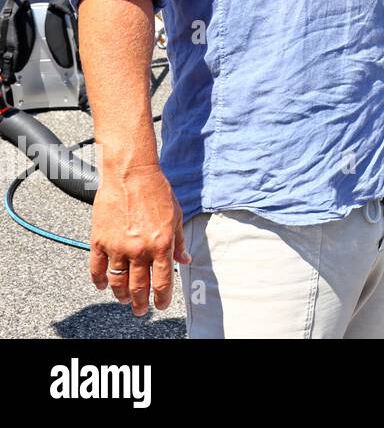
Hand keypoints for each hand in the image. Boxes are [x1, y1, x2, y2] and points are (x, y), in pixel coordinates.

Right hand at [88, 163, 190, 315]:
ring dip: (120, 295)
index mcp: (162, 245)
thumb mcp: (176, 216)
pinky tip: (103, 285)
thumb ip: (178, 242)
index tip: (160, 305)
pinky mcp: (99, 240)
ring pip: (117, 282)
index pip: (163, 282)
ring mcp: (117, 247)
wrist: (132, 174)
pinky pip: (97, 268)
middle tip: (140, 310)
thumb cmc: (157, 191)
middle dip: (140, 303)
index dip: (162, 298)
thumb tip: (184, 260)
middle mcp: (140, 250)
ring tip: (124, 300)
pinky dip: (99, 280)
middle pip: (138, 287)